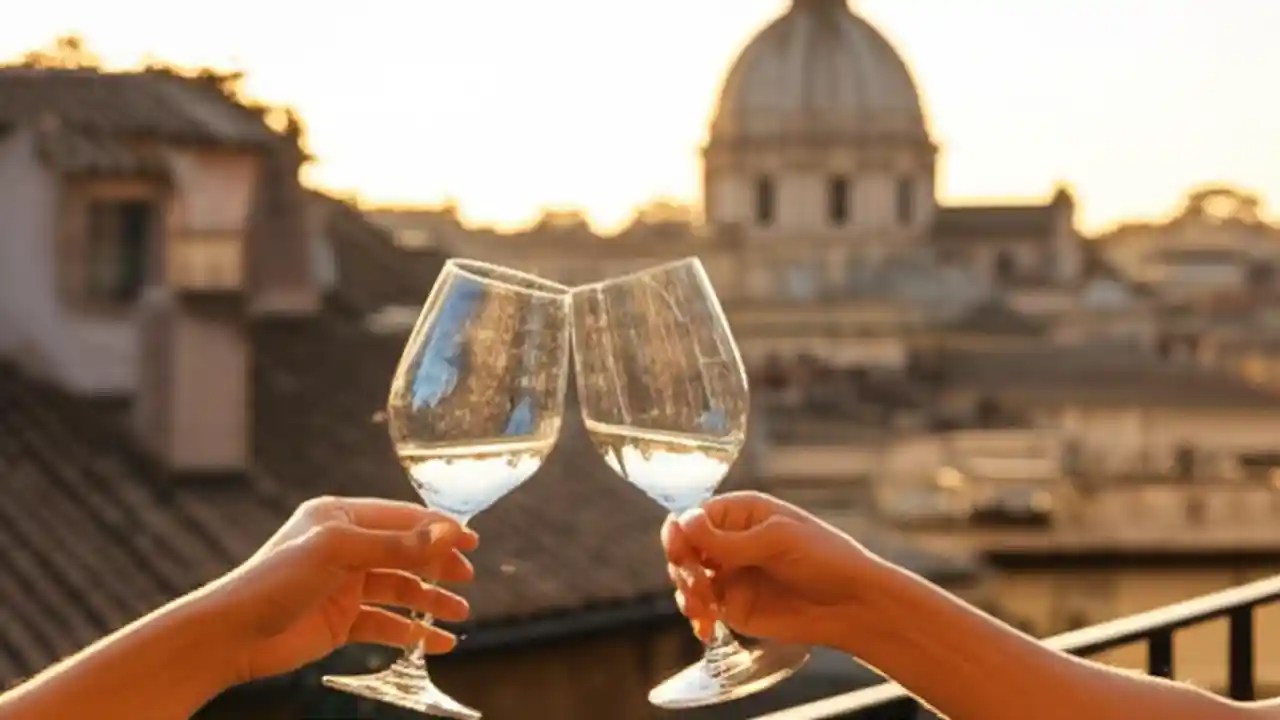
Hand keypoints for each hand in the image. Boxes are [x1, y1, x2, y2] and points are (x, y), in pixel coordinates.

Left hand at [198, 496, 477, 682]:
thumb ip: (395, 545)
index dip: (438, 529)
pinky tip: (437, 642)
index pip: (401, 519)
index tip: (471, 541)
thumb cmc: (274, 581)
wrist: (232, 634)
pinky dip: (413, 632)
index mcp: (340, 519)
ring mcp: (345, 586)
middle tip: (467, 577)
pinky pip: (387, 624)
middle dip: (438, 565)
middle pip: (405, 553)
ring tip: (459, 612)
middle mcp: (345, 549)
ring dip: (431, 601)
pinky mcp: (342, 622)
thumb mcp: (338, 552)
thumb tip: (445, 535)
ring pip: (400, 590)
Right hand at [662, 492, 878, 646]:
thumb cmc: (825, 559)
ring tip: (705, 609)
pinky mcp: (733, 605)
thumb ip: (730, 539)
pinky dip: (695, 616)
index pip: (693, 517)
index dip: (680, 533)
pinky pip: (700, 608)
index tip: (680, 552)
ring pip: (685, 579)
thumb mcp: (778, 540)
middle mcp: (729, 542)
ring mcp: (729, 574)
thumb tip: (684, 521)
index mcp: (740, 514)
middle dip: (682, 567)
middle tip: (700, 586)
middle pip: (683, 548)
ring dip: (686, 593)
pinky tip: (705, 627)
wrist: (852, 605)